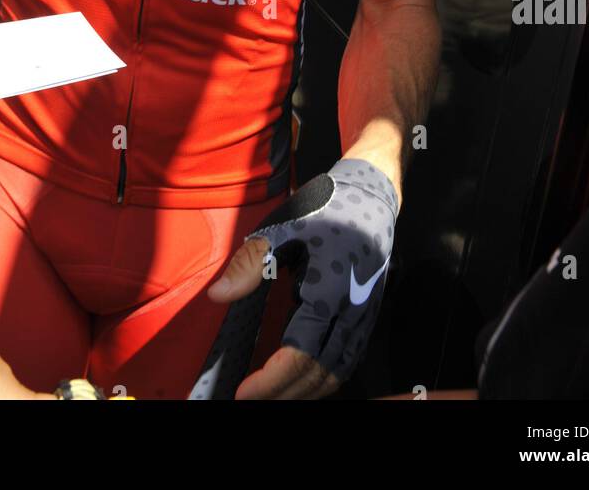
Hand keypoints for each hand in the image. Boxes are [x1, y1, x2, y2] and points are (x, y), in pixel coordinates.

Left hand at [207, 158, 398, 399]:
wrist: (371, 191)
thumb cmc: (324, 206)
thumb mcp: (282, 226)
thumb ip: (250, 264)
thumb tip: (218, 296)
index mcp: (329, 290)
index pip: (299, 355)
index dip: (270, 382)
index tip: (242, 393)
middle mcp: (353, 310)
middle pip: (320, 373)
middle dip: (284, 394)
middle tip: (251, 398)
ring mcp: (366, 315)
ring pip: (339, 372)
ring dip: (307, 390)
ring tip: (274, 394)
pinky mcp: (370, 314)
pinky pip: (349, 359)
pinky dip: (326, 377)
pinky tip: (305, 378)